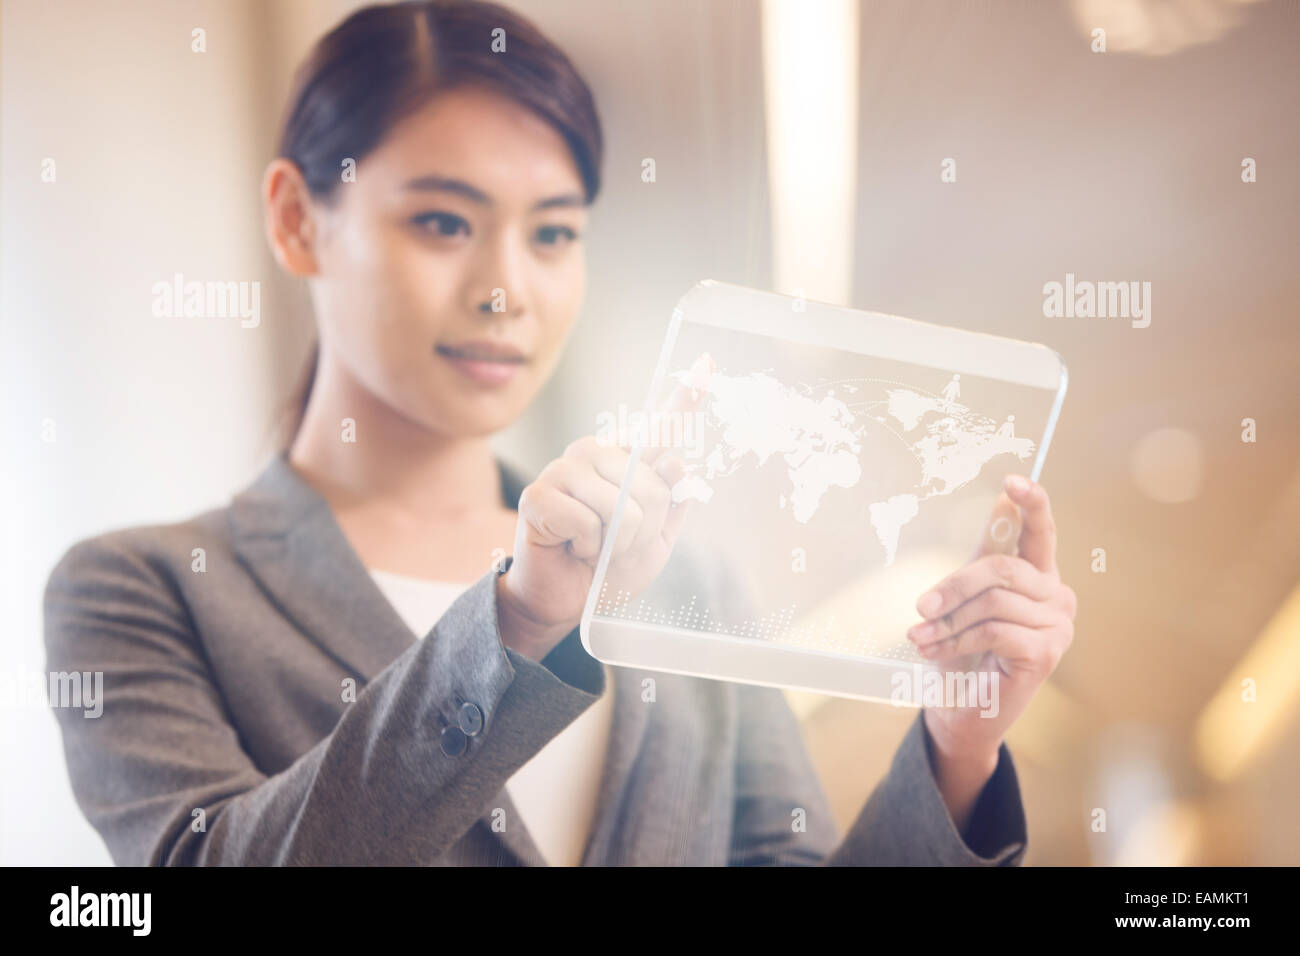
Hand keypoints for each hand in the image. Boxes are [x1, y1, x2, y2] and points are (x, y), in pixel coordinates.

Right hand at [497, 356, 712, 659]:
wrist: (565, 601)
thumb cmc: (608, 567)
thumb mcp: (654, 541)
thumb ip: (670, 505)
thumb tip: (677, 461)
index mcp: (625, 460)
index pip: (661, 426)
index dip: (687, 396)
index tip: (709, 362)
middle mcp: (594, 453)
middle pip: (651, 487)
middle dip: (642, 532)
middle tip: (615, 547)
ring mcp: (563, 470)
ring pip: (621, 508)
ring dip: (615, 544)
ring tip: (593, 549)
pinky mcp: (538, 494)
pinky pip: (588, 522)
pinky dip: (587, 548)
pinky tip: (572, 548)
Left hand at [906, 474, 1076, 764]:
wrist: (960, 708)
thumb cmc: (963, 650)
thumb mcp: (966, 598)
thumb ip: (984, 554)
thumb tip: (1002, 501)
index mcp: (1038, 574)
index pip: (1042, 531)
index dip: (1032, 503)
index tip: (1012, 480)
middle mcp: (1057, 595)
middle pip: (1002, 569)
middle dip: (952, 587)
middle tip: (919, 609)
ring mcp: (1058, 625)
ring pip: (993, 602)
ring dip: (947, 622)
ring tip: (921, 637)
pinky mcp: (1047, 653)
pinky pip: (994, 632)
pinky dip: (957, 640)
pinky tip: (935, 651)